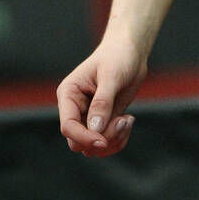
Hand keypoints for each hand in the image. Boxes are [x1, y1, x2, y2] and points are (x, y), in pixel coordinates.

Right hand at [56, 31, 147, 157]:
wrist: (131, 53)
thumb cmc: (118, 56)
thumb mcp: (111, 76)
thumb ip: (102, 102)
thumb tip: (95, 129)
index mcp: (69, 94)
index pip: (67, 126)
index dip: (83, 137)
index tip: (103, 140)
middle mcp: (75, 109)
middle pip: (78, 142)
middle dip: (103, 138)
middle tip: (124, 121)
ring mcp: (88, 117)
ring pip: (92, 147)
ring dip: (113, 140)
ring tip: (128, 120)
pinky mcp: (103, 122)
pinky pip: (107, 143)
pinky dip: (119, 138)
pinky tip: (129, 120)